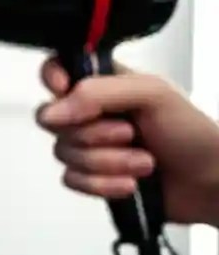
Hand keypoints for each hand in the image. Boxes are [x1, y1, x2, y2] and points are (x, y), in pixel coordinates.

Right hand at [36, 58, 218, 225]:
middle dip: (93, 135)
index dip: (52, 80)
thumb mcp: (151, 94)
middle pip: (53, 120)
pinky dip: (102, 185)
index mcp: (104, 83)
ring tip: (144, 163)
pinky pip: (71, 180)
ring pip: (64, 154)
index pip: (55, 69)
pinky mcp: (92, 178)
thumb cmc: (191, 133)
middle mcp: (91, 113)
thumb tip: (51, 111)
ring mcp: (90, 147)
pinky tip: (131, 184)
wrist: (211, 183)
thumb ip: (97, 93)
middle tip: (129, 134)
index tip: (66, 90)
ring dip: (107, 163)